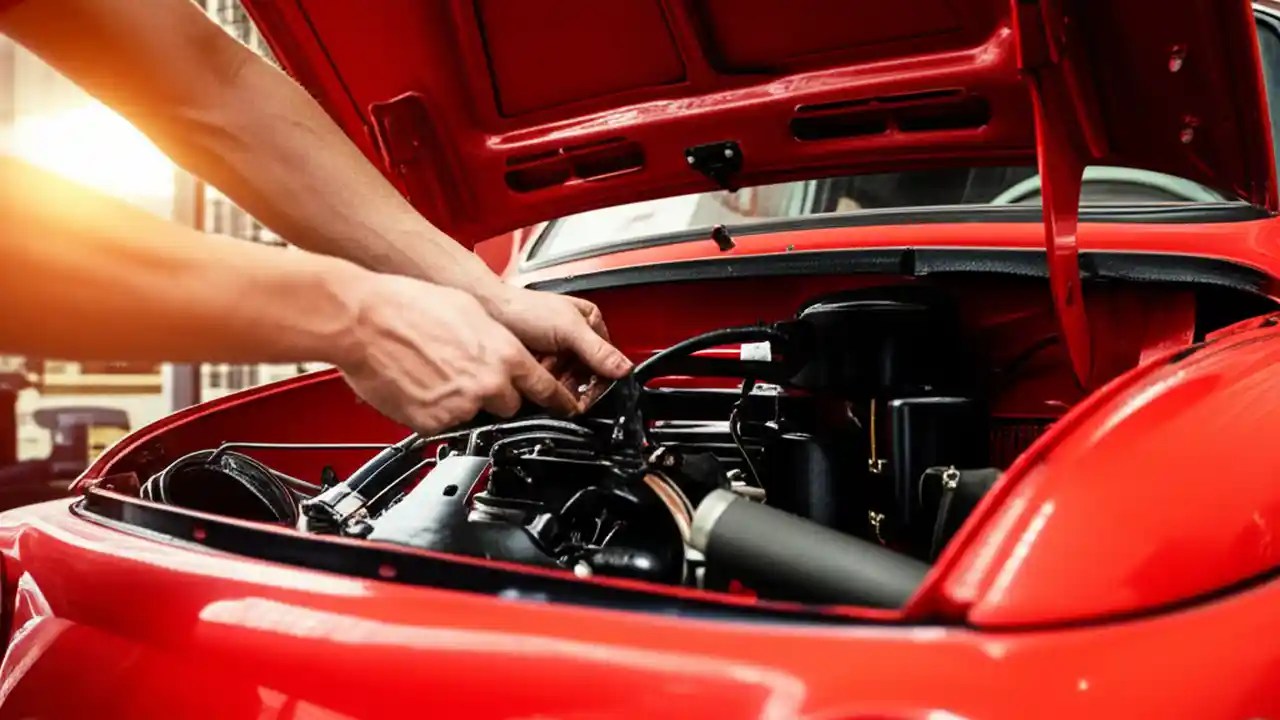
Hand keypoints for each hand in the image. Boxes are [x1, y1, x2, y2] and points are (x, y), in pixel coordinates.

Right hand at [337, 274, 579, 434]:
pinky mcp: (432, 423)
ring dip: (464, 402)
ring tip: (437, 374)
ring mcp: (461, 407)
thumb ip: (496, 340)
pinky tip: (421, 386)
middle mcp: (488, 384)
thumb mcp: (469, 311)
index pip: (547, 389)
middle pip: (512, 406)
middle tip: (470, 374)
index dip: (557, 400)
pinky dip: (437, 412)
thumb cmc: (408, 306)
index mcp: (504, 354)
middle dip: (498, 395)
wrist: (363, 320)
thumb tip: (505, 353)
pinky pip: (445, 424)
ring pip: (476, 415)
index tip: (565, 407)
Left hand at [479, 285, 632, 379]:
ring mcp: (557, 351)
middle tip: (558, 383)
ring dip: (555, 383)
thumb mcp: (568, 329)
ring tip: (542, 371)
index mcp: (591, 324)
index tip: (587, 397)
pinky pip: (548, 383)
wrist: (487, 309)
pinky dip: (542, 384)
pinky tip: (533, 375)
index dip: (598, 381)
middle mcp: (576, 338)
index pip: (607, 362)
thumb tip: (624, 369)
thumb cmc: (522, 309)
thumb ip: (597, 350)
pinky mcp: (540, 362)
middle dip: (571, 383)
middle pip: (586, 376)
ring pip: (566, 382)